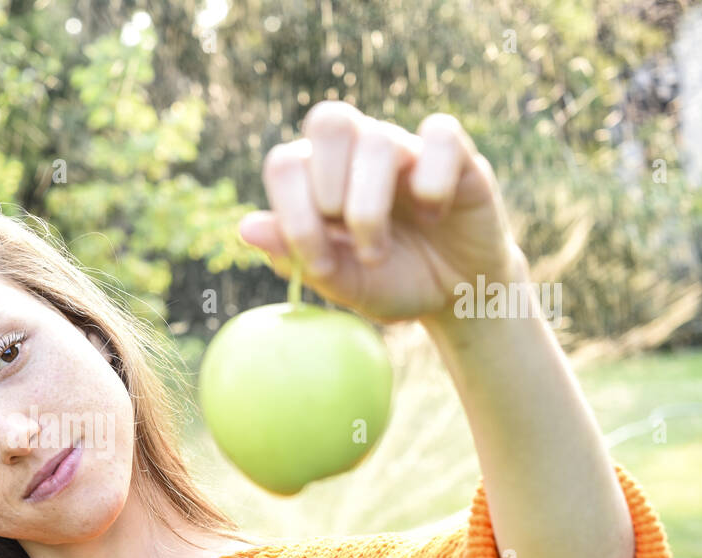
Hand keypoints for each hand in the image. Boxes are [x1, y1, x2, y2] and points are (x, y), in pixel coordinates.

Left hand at [239, 100, 527, 323]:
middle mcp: (358, 153)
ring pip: (378, 138)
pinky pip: (440, 134)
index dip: (294, 214)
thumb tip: (246, 228)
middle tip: (342, 235)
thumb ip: (296, 256)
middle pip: (327, 120)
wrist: (453, 294)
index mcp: (318, 178)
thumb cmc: (389, 281)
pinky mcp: (455, 154)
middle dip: (327, 187)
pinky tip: (431, 214)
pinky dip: (432, 179)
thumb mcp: (340, 283)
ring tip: (377, 251)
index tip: (318, 263)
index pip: (286, 164)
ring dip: (370, 206)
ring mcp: (405, 149)